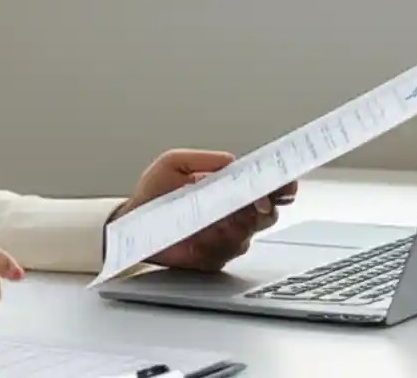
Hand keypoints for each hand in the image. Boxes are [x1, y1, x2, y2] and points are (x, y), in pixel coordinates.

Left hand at [109, 149, 296, 271]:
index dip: (280, 185)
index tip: (286, 183)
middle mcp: (233, 214)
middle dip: (266, 206)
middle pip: (267, 213)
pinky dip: (219, 240)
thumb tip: (232, 161)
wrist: (130, 224)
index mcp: (228, 189)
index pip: (263, 187)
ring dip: (239, 223)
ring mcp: (225, 237)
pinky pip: (227, 250)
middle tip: (258, 201)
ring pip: (249, 232)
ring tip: (224, 215)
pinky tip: (205, 233)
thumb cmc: (153, 193)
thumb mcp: (173, 164)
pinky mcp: (214, 257)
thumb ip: (204, 159)